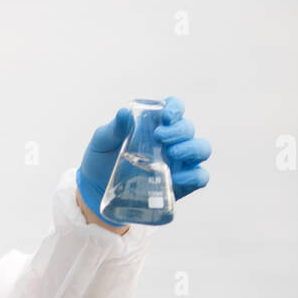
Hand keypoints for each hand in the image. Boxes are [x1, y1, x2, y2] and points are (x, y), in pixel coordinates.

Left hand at [75, 96, 211, 224]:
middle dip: (178, 131)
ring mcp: (178, 162)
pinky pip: (200, 178)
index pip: (175, 109)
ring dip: (191, 149)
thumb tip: (125, 113)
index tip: (165, 117)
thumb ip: (114, 128)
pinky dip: (194, 176)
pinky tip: (176, 178)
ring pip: (201, 149)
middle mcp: (172, 141)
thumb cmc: (101, 159)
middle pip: (188, 129)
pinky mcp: (180, 184)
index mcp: (156, 124)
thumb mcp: (102, 141)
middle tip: (159, 137)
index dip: (175, 108)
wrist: (96, 190)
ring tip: (171, 154)